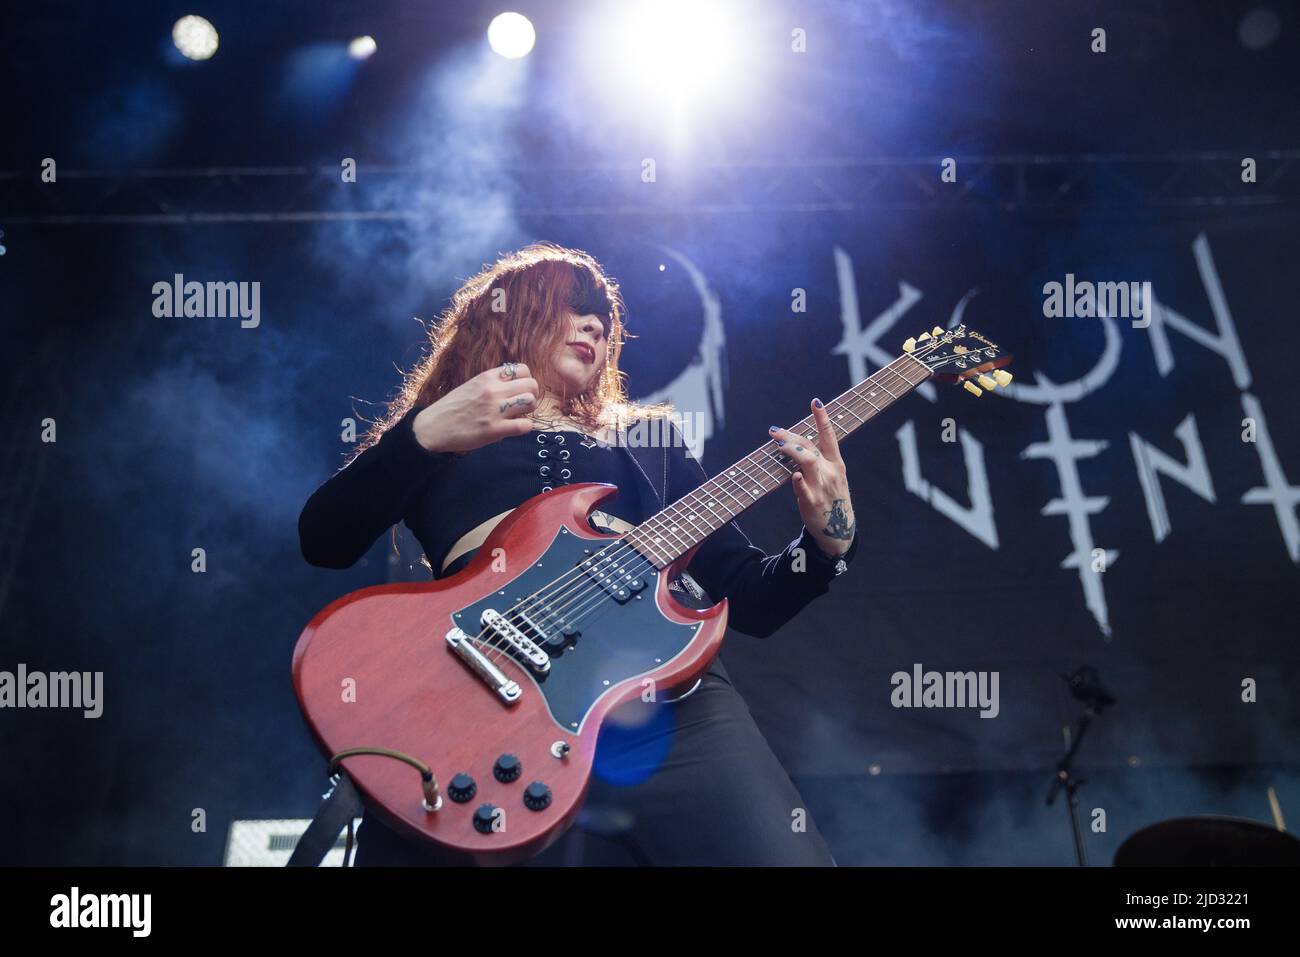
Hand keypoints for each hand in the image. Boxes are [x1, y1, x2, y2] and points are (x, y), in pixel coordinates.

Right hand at [412, 362, 538, 452]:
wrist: (433, 428)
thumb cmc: (452, 407)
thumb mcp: (472, 386)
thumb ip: (492, 383)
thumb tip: (514, 384)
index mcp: (487, 377)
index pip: (523, 369)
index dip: (526, 381)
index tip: (519, 390)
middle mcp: (493, 390)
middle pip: (532, 385)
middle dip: (531, 395)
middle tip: (522, 405)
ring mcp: (494, 410)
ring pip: (531, 402)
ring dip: (529, 411)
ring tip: (518, 416)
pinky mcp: (495, 430)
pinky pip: (525, 426)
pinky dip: (525, 427)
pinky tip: (515, 428)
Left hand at [770, 398, 855, 556]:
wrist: (838, 530)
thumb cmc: (831, 499)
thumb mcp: (832, 477)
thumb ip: (817, 460)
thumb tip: (796, 443)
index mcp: (836, 464)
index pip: (829, 436)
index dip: (822, 418)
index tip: (816, 401)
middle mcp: (830, 472)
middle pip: (810, 447)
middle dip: (792, 436)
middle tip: (774, 431)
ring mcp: (821, 486)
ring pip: (807, 462)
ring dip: (791, 450)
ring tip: (778, 444)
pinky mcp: (812, 502)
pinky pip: (804, 489)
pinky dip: (798, 482)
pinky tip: (794, 475)